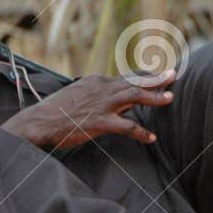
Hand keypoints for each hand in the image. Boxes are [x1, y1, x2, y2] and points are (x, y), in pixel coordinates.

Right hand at [3, 71, 174, 150]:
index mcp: (96, 81)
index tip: (159, 75)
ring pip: (134, 97)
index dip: (144, 77)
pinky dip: (141, 131)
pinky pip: (126, 126)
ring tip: (170, 98)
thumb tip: (111, 100)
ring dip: (154, 97)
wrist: (39, 122)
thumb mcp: (77, 95)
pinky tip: (151, 137)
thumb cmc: (55, 112)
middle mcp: (101, 89)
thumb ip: (96, 95)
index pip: (126, 78)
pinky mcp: (99, 122)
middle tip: (173, 75)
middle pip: (134, 82)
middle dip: (156, 79)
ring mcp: (101, 105)